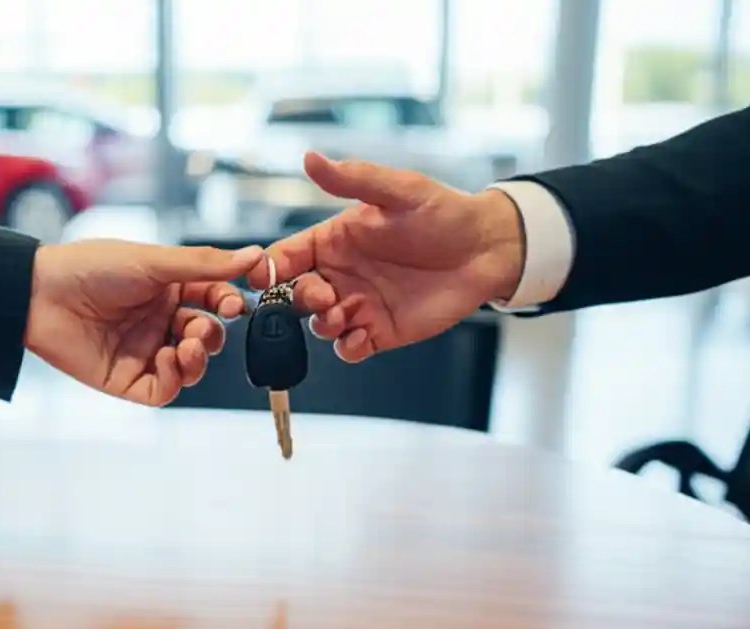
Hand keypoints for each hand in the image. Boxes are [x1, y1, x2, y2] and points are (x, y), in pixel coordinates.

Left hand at [24, 240, 261, 405]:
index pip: (214, 299)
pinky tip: (166, 358)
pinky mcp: (126, 380)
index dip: (229, 302)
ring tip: (185, 346)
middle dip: (212, 335)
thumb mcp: (155, 262)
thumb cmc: (91, 268)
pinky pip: (164, 390)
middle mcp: (158, 320)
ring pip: (190, 368)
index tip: (236, 303)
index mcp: (167, 288)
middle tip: (198, 328)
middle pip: (206, 338)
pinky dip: (174, 379)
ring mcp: (143, 351)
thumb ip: (206, 265)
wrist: (40, 294)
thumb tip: (256, 256)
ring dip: (197, 359)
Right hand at [249, 152, 525, 362]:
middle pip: (296, 295)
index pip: (285, 256)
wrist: (488, 249)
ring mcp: (359, 305)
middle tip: (323, 295)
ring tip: (341, 315)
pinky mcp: (381, 331)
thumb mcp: (398, 191)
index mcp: (335, 240)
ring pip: (319, 325)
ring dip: (322, 324)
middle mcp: (341, 274)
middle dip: (298, 299)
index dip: (266, 268)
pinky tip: (361, 337)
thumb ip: (352, 179)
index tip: (261, 276)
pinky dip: (348, 348)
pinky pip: (350, 349)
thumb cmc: (444, 213)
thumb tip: (310, 158)